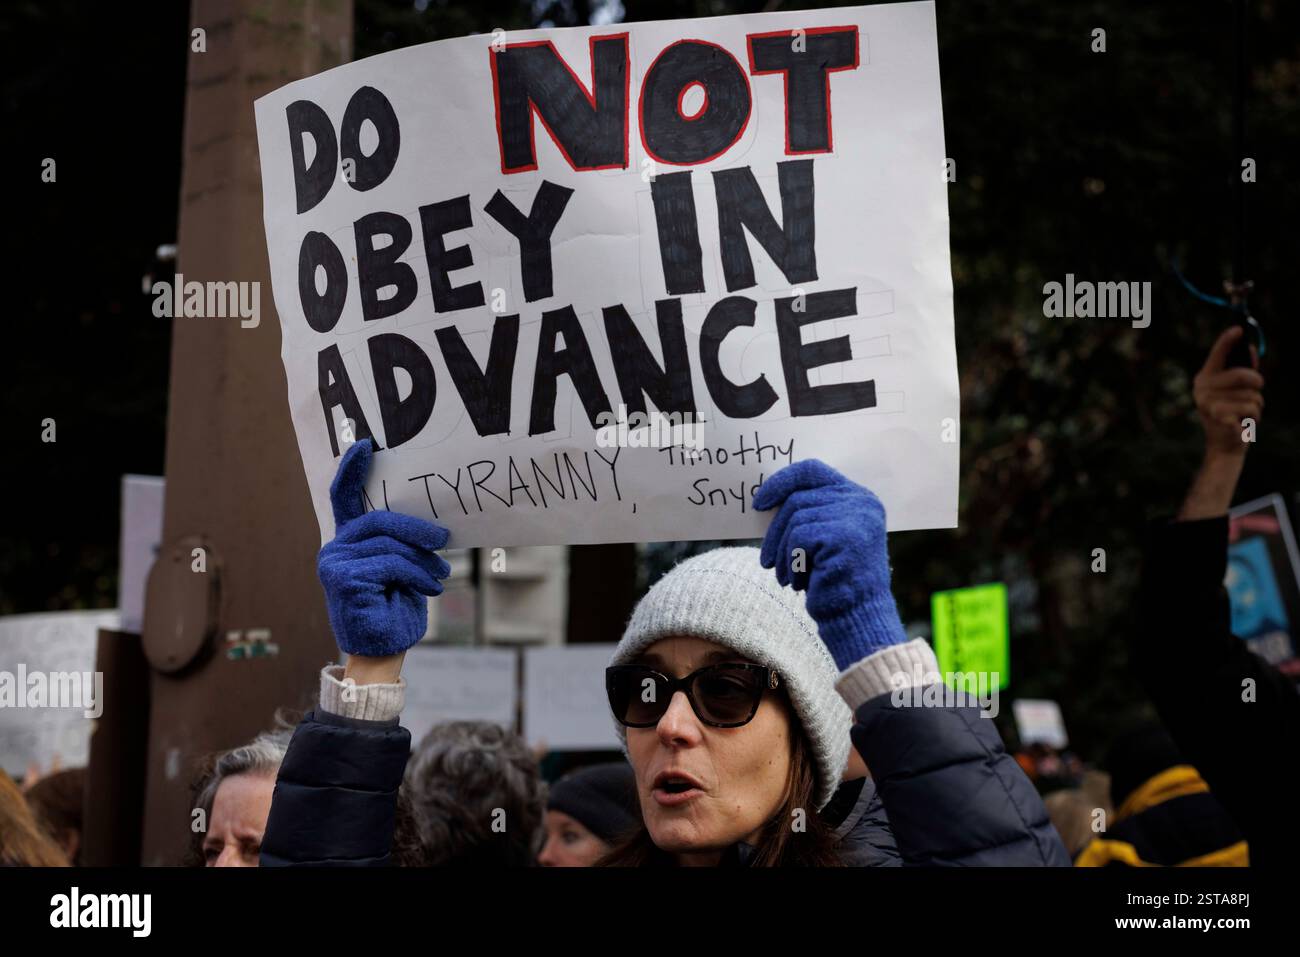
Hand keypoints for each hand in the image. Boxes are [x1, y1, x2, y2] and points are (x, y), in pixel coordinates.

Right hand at [317, 439, 451, 657]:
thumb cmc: (395, 609)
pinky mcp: (342, 580)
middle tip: (444, 540)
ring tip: (440, 574)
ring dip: (422, 560)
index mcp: (348, 541)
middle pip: (378, 520)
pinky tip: (430, 588)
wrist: (384, 651)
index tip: (366, 444)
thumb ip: (401, 542)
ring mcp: (333, 564)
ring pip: (388, 545)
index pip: (343, 498)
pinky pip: (390, 564)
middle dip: (416, 528)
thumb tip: (433, 525)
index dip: (352, 470)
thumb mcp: (402, 568)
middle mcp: (334, 548)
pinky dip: (416, 575)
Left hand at [753, 459, 906, 670]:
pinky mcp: (844, 535)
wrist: (857, 618)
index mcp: (859, 498)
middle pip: (797, 498)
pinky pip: (798, 538)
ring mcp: (855, 517)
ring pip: (795, 519)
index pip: (812, 471)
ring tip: (786, 577)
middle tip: (765, 562)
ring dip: (782, 553)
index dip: (781, 482)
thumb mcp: (823, 539)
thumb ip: (807, 514)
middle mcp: (861, 502)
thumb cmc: (834, 581)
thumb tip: (764, 500)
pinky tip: (798, 582)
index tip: (759, 503)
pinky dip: (791, 562)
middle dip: (774, 532)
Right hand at [1193, 326, 1262, 460]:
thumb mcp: (1236, 391)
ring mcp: (1208, 403)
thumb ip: (1242, 370)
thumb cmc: (1232, 414)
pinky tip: (1242, 424)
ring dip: (1256, 406)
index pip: (1217, 355)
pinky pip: (1251, 409)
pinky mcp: (1219, 417)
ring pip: (1251, 395)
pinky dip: (1253, 418)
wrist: (1225, 445)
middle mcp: (1202, 388)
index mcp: (1205, 379)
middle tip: (1257, 391)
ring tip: (1244, 414)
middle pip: (1242, 375)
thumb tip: (1250, 349)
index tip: (1238, 329)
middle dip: (1257, 383)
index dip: (1227, 341)